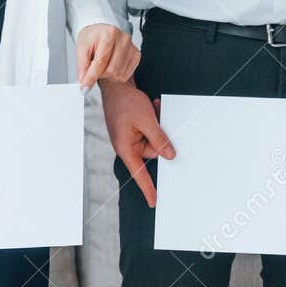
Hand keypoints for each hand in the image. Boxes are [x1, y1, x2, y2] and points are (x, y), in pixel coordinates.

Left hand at [76, 23, 139, 87]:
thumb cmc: (92, 39)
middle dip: (100, 74)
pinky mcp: (136, 56)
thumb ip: (82, 67)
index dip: (91, 76)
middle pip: (111, 70)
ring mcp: (132, 48)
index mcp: (109, 34)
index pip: (100, 61)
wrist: (100, 33)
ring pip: (118, 75)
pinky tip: (111, 65)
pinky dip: (116, 75)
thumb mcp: (82, 49)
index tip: (85, 87)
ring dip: (107, 75)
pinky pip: (125, 76)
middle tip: (94, 67)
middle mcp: (123, 39)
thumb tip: (85, 83)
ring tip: (103, 64)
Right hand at [100, 79, 174, 206]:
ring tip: (153, 110)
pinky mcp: (134, 130)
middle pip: (152, 152)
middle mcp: (128, 146)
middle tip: (159, 122)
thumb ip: (159, 138)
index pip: (139, 174)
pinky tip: (152, 108)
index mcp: (126, 148)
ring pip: (154, 140)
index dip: (148, 188)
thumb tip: (170, 154)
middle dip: (160, 138)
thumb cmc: (125, 102)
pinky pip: (150, 131)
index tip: (155, 201)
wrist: (115, 85)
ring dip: (158, 126)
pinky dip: (155, 121)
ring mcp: (131, 138)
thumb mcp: (146, 120)